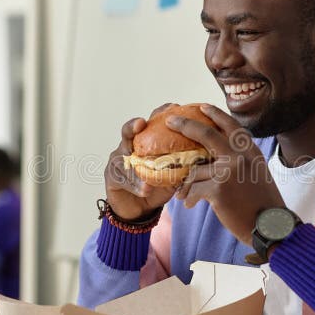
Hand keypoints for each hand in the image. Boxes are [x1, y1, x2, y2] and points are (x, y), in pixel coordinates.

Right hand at [104, 104, 177, 221]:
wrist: (138, 208)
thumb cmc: (156, 187)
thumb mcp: (172, 175)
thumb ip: (181, 166)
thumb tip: (202, 160)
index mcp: (145, 142)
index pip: (152, 122)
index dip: (160, 113)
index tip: (172, 107)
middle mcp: (129, 146)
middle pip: (128, 131)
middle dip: (133, 126)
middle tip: (140, 124)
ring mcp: (118, 160)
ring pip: (123, 157)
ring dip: (136, 165)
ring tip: (147, 173)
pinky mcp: (112, 177)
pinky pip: (124, 179)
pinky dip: (136, 185)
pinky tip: (145, 190)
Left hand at [169, 104, 284, 243]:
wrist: (270, 226)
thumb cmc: (262, 203)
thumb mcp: (256, 173)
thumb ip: (240, 160)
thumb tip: (216, 155)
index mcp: (250, 152)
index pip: (231, 126)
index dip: (215, 114)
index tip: (202, 106)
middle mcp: (239, 157)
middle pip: (206, 135)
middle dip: (185, 125)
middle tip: (171, 120)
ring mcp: (228, 172)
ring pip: (195, 171)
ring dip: (186, 184)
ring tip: (183, 194)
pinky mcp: (218, 189)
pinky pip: (194, 189)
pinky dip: (190, 198)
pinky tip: (189, 204)